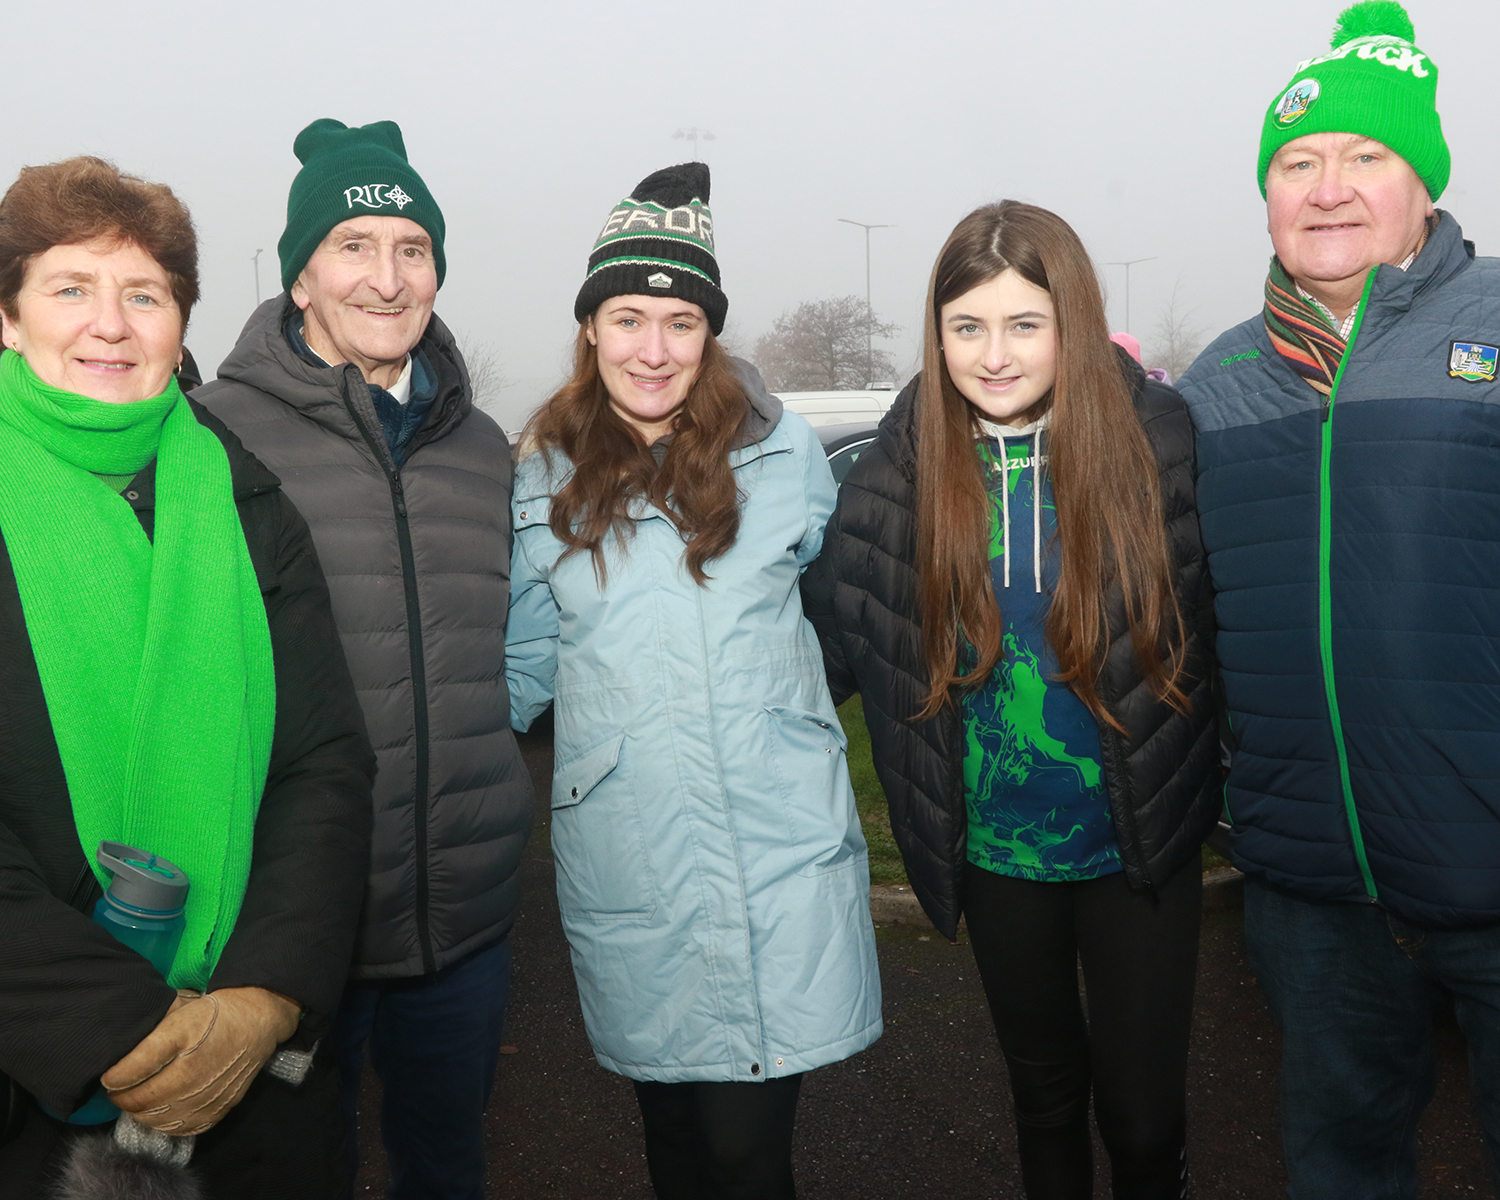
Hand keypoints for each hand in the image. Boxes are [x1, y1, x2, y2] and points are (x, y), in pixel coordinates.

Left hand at [101, 987, 299, 1133]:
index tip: (109, 1075)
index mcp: (181, 1055)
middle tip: (120, 1088)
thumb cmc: (213, 1015)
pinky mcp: (219, 1109)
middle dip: (123, 1098)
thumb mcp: (177, 1016)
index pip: (130, 1081)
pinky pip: (181, 1128)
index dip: (113, 1080)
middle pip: (142, 1103)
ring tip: (139, 1098)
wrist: (257, 1020)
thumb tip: (114, 1072)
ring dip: (141, 1112)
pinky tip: (163, 1109)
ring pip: (158, 1120)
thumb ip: (144, 1045)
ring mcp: (207, 1099)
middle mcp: (194, 1080)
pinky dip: (165, 1123)